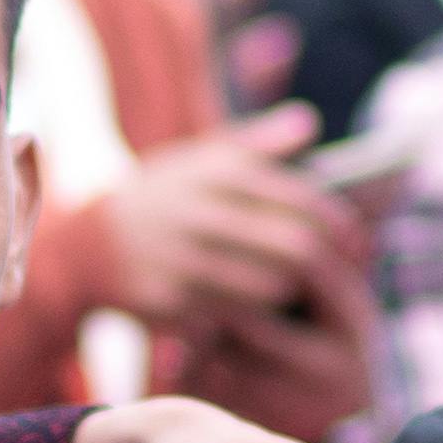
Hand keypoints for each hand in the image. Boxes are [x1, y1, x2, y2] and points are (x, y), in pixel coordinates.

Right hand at [90, 111, 361, 331]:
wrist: (84, 247)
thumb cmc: (159, 197)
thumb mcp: (199, 158)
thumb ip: (257, 142)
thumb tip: (309, 122)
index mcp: (216, 173)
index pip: (302, 200)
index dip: (341, 225)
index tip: (357, 240)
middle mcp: (200, 214)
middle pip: (293, 247)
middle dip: (324, 265)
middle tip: (339, 275)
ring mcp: (182, 262)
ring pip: (269, 288)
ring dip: (292, 295)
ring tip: (299, 293)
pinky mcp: (168, 304)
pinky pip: (233, 319)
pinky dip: (255, 321)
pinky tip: (262, 317)